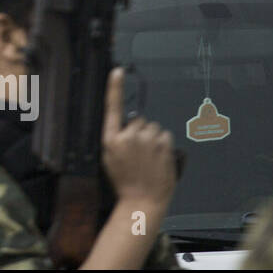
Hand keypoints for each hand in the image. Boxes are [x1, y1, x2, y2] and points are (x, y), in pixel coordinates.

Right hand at [100, 66, 176, 206]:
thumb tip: (125, 125)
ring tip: (149, 158)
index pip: (112, 107)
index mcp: (111, 139)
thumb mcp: (108, 159)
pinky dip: (163, 144)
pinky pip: (164, 136)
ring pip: (153, 128)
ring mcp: (147, 140)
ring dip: (152, 139)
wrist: (142, 200)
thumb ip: (115, 139)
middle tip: (138, 152)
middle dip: (139, 131)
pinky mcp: (163, 145)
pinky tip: (158, 158)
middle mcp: (128, 136)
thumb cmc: (125, 182)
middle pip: (138, 120)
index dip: (115, 87)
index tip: (118, 71)